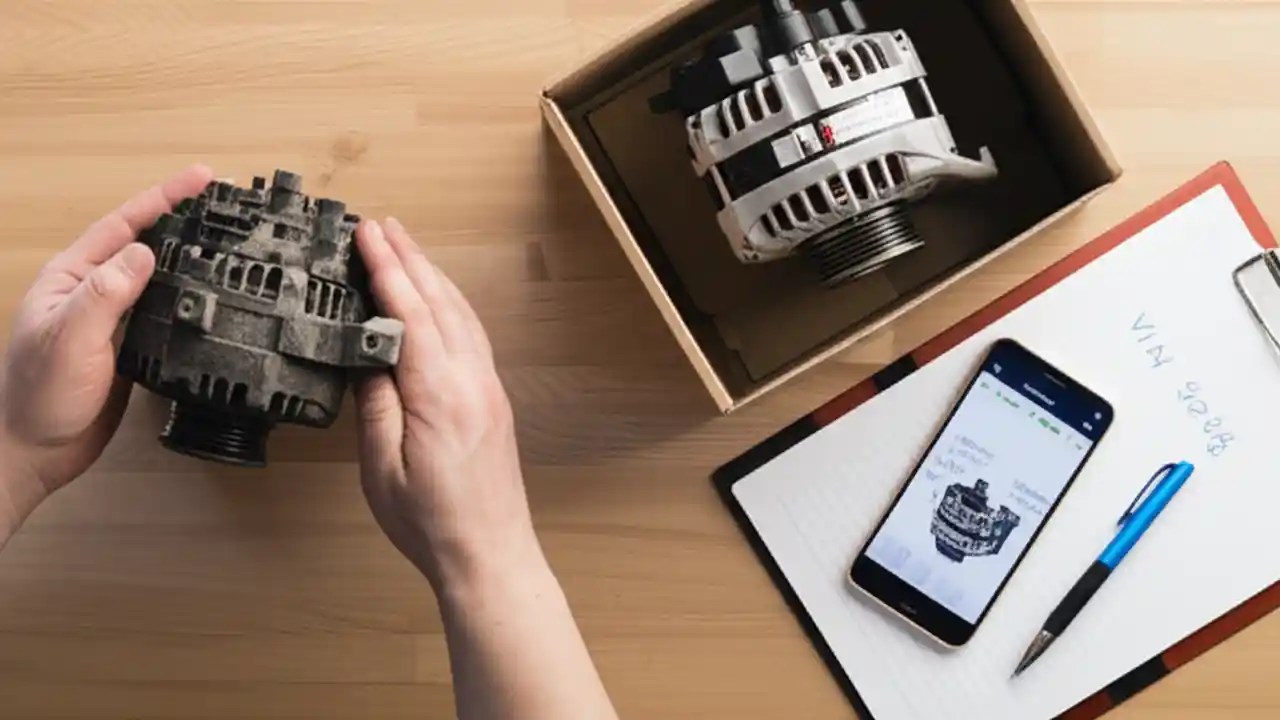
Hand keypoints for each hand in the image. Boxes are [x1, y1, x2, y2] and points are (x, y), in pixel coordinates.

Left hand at [0, 165, 213, 530]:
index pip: (122, 226)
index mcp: (70, 278)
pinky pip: (162, 314)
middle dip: (182, 221)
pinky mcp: (128, 349)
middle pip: (142, 244)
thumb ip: (104, 294)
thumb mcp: (70, 337)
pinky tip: (213, 300)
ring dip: (190, 260)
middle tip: (226, 207)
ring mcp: (110, 321)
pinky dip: (189, 300)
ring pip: (157, 279)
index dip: (162, 199)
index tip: (201, 179)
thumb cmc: (40, 395)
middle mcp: (91, 292)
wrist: (34, 452)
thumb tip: (145, 251)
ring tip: (230, 246)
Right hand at [353, 218, 538, 591]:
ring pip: (461, 315)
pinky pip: (472, 336)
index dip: (387, 268)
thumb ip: (375, 405)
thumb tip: (367, 354)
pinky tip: (439, 300)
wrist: (490, 556)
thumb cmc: (433, 524)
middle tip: (382, 223)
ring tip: (406, 247)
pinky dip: (451, 305)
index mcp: (441, 395)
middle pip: (439, 303)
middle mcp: (473, 382)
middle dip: (410, 258)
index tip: (367, 233)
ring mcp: (489, 388)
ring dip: (433, 276)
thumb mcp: (383, 469)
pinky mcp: (494, 400)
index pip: (410, 314)